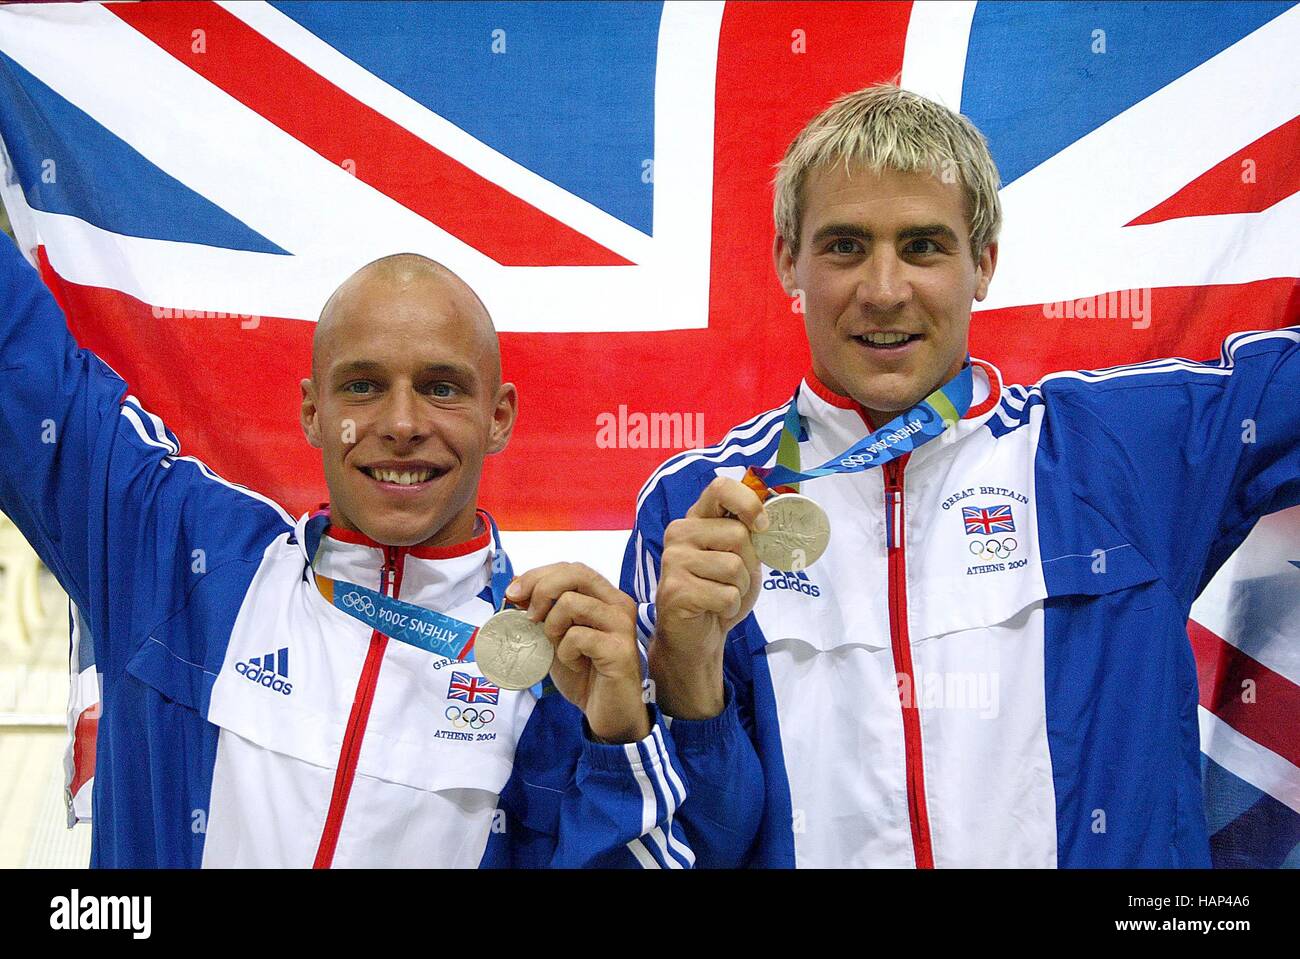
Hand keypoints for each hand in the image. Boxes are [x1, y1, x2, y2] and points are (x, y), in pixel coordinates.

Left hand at [504, 563, 649, 743]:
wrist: (609, 714)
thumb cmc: (585, 675)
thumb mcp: (556, 638)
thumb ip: (542, 614)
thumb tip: (514, 591)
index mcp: (605, 597)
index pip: (571, 568)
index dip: (539, 575)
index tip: (513, 593)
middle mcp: (618, 604)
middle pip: (576, 573)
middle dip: (542, 589)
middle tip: (529, 616)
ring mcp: (621, 625)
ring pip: (573, 603)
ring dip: (553, 626)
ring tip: (558, 647)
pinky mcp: (619, 649)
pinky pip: (578, 637)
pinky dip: (565, 652)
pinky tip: (575, 666)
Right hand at [650, 476, 765, 718]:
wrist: (696, 637)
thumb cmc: (720, 592)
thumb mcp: (741, 558)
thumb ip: (750, 536)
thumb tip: (774, 519)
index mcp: (696, 519)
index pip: (720, 488)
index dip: (748, 503)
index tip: (762, 526)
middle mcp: (679, 533)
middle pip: (737, 535)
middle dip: (748, 564)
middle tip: (733, 580)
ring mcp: (673, 561)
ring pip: (734, 567)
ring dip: (739, 589)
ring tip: (721, 596)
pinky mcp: (675, 590)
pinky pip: (726, 594)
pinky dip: (730, 607)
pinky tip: (712, 610)